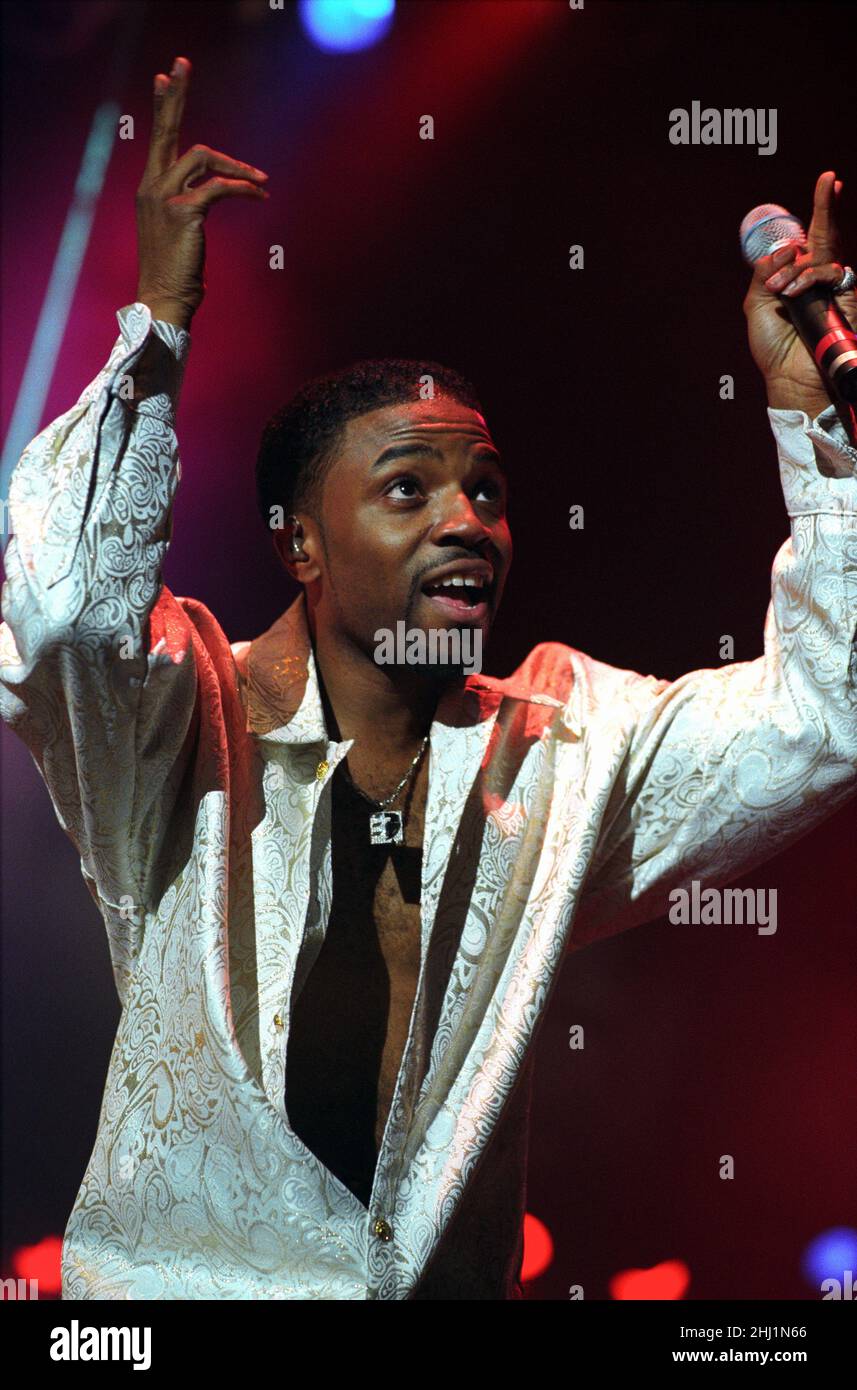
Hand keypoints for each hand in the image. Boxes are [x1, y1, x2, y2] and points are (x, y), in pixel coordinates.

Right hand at [135, 56, 268, 328]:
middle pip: (166, 130)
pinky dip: (243, 188)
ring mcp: (165, 197)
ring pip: (201, 156)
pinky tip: (259, 196)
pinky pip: (219, 187)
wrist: (165, 301)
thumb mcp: (178, 232)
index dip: (164, 107)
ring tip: (259, 182)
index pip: (159, 140)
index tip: (165, 78)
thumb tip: (214, 193)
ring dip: (235, 165)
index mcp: (149, 189)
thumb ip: (189, 205)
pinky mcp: (184, 211)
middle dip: (175, 95)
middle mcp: (152, 186)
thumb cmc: (175, 275)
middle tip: (181, 63)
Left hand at [743, 170, 855, 419]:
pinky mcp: (846, 298)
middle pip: (826, 235)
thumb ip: (764, 273)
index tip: (827, 182)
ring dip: (794, 267)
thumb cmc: (773, 348)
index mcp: (796, 277)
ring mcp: (833, 287)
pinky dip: (807, 278)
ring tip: (779, 290)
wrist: (789, 379)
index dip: (817, 211)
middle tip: (831, 179)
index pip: (807, 241)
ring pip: (820, 255)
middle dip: (828, 206)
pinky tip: (791, 292)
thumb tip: (782, 248)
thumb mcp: (756, 305)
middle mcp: (817, 279)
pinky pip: (829, 272)